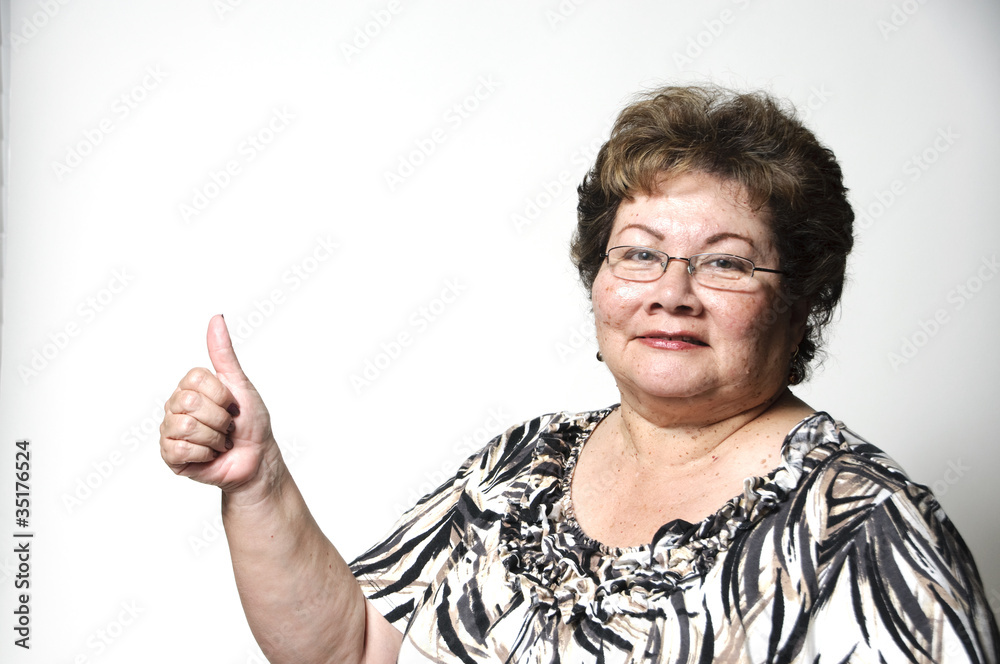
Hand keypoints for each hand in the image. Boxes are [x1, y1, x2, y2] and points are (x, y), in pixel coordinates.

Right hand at [160, 315, 279, 494]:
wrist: (257, 458)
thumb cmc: (251, 422)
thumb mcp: (240, 383)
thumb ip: (223, 353)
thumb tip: (216, 318)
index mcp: (191, 387)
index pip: (196, 379)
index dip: (221, 395)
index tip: (231, 404)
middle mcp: (176, 405)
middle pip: (189, 402)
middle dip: (219, 418)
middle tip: (227, 425)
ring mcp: (170, 430)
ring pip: (185, 426)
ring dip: (214, 438)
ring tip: (220, 441)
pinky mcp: (170, 455)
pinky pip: (180, 449)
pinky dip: (204, 454)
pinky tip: (210, 455)